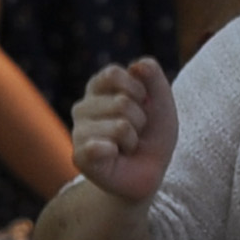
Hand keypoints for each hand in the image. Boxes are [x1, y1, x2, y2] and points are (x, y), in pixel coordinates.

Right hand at [70, 58, 175, 202]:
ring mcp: (78, 132)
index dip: (137, 90)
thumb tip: (137, 65)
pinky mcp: (79, 156)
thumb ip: (154, 78)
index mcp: (97, 89)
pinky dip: (116, 151)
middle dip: (140, 120)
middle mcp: (82, 107)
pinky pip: (101, 146)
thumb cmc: (151, 136)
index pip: (113, 74)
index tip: (141, 104)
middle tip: (134, 133)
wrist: (148, 173)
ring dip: (133, 140)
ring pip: (120, 126)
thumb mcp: (161, 103)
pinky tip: (114, 157)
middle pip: (122, 102)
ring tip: (126, 146)